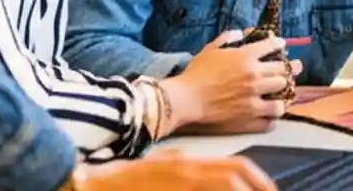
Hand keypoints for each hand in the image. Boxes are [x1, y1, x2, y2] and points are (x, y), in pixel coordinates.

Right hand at [74, 150, 275, 190]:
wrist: (92, 185)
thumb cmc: (128, 179)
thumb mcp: (163, 165)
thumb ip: (187, 167)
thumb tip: (214, 174)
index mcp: (188, 164)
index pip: (236, 167)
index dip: (260, 181)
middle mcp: (187, 173)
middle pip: (235, 179)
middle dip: (258, 190)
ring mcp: (178, 185)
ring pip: (225, 188)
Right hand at [165, 30, 299, 133]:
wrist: (187, 99)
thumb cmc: (197, 73)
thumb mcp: (210, 49)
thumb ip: (227, 38)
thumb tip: (240, 33)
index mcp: (246, 58)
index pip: (271, 46)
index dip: (278, 44)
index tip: (281, 44)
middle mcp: (255, 78)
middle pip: (283, 73)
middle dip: (289, 69)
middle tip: (294, 68)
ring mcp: (255, 100)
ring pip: (282, 98)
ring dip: (283, 96)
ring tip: (282, 95)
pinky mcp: (250, 119)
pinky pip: (271, 121)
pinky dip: (273, 118)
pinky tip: (271, 114)